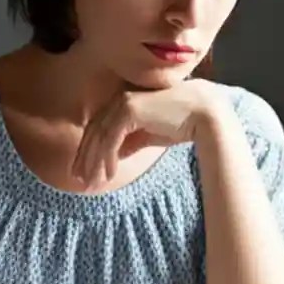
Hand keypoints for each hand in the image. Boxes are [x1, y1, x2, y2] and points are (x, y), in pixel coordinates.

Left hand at [72, 79, 226, 189]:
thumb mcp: (148, 136)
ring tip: (92, 183)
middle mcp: (119, 99)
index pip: (98, 128)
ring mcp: (123, 102)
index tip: (84, 172)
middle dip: (86, 159)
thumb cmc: (180, 123)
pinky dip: (107, 157)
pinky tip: (109, 174)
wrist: (202, 113)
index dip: (89, 151)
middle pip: (94, 132)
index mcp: (122, 102)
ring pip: (100, 137)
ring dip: (94, 162)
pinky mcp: (129, 110)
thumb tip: (113, 157)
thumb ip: (130, 143)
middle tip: (81, 181)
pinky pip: (111, 138)